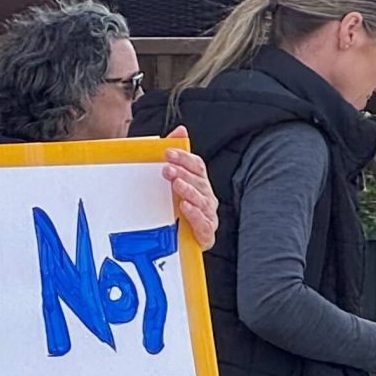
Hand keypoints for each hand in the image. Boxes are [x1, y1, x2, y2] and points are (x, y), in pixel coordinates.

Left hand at [162, 131, 218, 249]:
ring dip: (189, 191)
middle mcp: (207, 199)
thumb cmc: (175, 212)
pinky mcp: (206, 236)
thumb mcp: (170, 184)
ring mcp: (208, 217)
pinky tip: (185, 207)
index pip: (197, 166)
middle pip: (199, 182)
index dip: (184, 158)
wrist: (177, 247)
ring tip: (176, 185)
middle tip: (166, 169)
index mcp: (200, 185)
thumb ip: (175, 159)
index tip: (167, 152)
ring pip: (202, 201)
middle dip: (183, 173)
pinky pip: (203, 224)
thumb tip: (180, 129)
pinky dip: (195, 215)